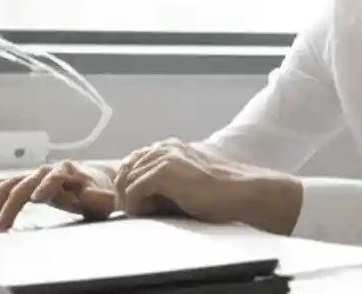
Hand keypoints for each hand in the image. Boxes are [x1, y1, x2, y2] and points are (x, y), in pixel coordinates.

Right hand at [0, 160, 116, 231]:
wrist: (96, 182)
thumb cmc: (100, 193)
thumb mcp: (105, 199)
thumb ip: (98, 198)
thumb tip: (86, 194)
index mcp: (68, 172)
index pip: (55, 177)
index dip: (46, 186)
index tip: (36, 199)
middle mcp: (48, 171)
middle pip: (25, 183)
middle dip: (11, 204)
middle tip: (1, 227)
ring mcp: (35, 175)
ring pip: (10, 182)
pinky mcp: (28, 182)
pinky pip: (6, 183)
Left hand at [111, 138, 232, 219]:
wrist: (238, 192)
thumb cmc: (219, 194)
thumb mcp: (186, 182)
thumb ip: (165, 182)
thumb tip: (141, 199)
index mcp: (170, 147)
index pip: (134, 161)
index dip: (128, 182)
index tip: (130, 202)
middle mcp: (164, 147)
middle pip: (126, 168)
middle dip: (123, 191)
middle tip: (128, 212)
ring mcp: (163, 157)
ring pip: (127, 180)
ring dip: (128, 200)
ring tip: (137, 215)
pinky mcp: (163, 172)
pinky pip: (134, 190)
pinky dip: (134, 206)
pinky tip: (143, 215)